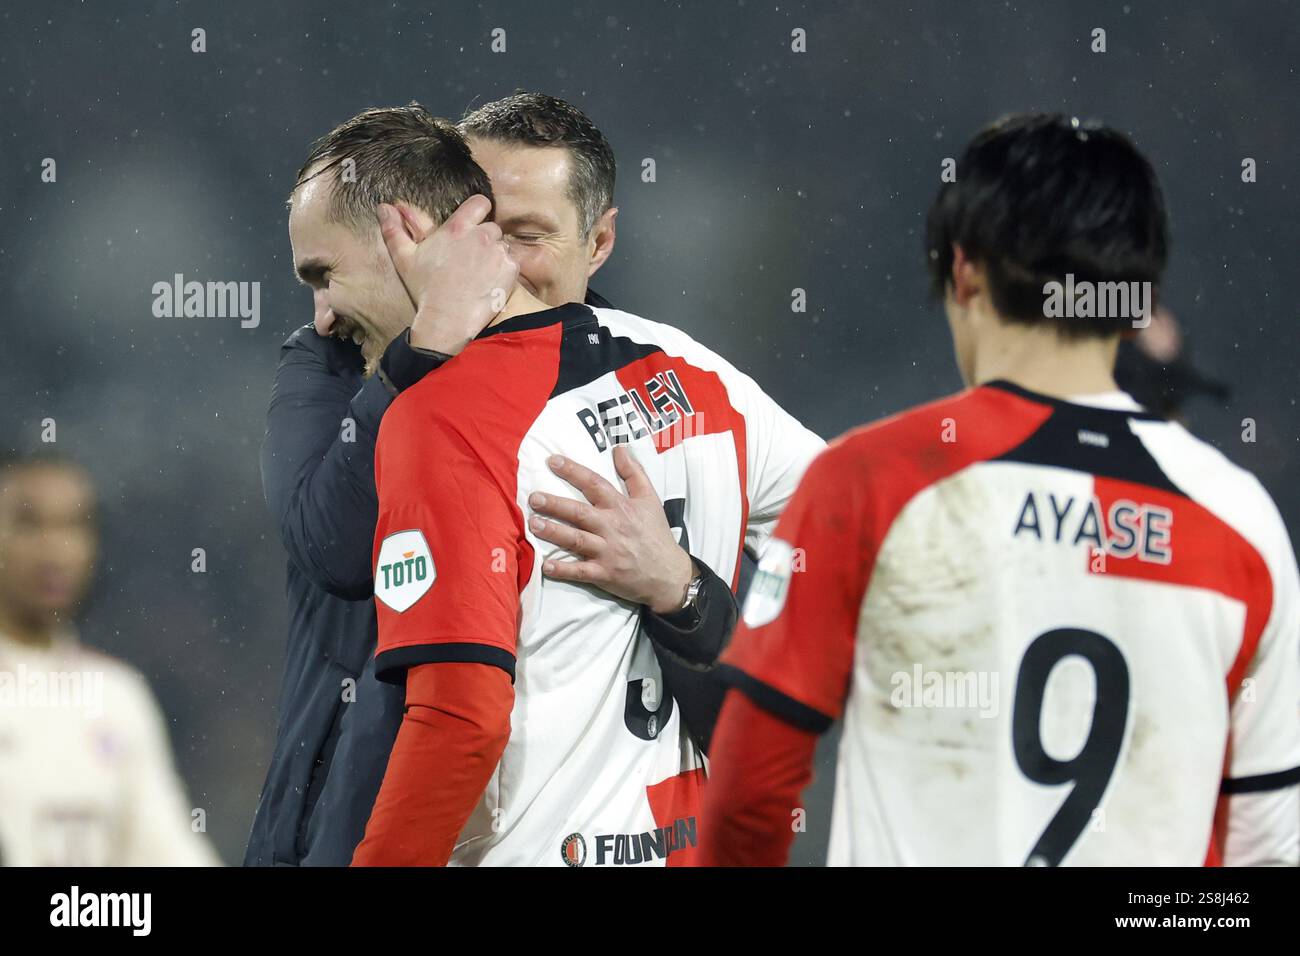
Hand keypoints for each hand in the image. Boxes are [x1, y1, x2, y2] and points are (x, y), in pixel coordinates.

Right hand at [376, 195, 519, 354]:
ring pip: (502, 246)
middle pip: (491, 228)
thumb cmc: (425, 289)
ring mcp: (498, 253)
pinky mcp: (510, 270)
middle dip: (484, 240)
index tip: (473, 225)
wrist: (447, 320)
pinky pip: (512, 263)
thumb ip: (394, 230)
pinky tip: (489, 284)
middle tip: (470, 261)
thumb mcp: (405, 258)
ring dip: (494, 256)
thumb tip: (383, 208)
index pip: (480, 203)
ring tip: (479, 275)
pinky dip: (504, 272)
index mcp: (457, 228)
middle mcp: (481, 236)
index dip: (478, 212)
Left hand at [527, 446, 694, 614]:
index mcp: (621, 507)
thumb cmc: (655, 534)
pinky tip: (546, 566)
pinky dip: (563, 569)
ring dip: (554, 532)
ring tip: (533, 525)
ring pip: (577, 540)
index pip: (595, 484)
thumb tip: (619, 448)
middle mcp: (612, 527)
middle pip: (580, 512)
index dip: (573, 471)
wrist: (668, 573)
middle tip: (534, 498)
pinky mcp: (605, 574)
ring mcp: (607, 551)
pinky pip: (581, 571)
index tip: (552, 461)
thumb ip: (634, 473)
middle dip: (555, 504)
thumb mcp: (650, 499)